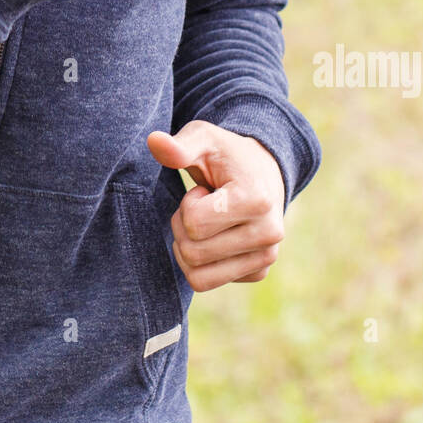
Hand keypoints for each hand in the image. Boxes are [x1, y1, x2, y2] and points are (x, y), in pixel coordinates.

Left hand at [147, 122, 285, 290]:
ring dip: (188, 248)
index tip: (203, 191)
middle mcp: (269, 233)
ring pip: (198, 277)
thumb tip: (153, 140)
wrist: (262, 172)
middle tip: (200, 206)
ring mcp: (267, 256)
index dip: (187, 205)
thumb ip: (179, 145)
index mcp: (257, 200)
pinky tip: (216, 236)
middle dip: (183, 228)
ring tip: (205, 222)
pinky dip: (200, 262)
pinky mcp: (260, 272)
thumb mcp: (204, 139)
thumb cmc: (226, 154)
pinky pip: (207, 282)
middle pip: (193, 253)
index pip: (194, 224)